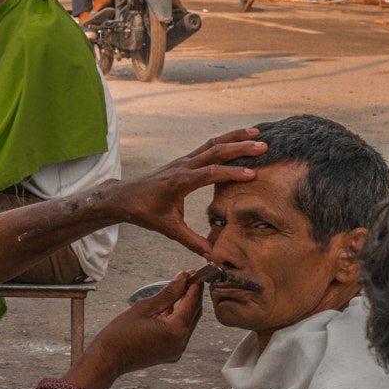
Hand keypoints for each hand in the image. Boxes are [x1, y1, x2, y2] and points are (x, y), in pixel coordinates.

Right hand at [65, 271, 206, 388]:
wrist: (106, 360)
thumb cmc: (119, 334)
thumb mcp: (144, 307)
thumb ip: (168, 293)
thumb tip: (183, 279)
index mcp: (176, 331)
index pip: (192, 302)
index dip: (194, 285)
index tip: (193, 271)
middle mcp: (181, 342)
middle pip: (194, 313)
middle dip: (193, 294)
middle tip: (189, 277)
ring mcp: (177, 350)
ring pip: (188, 322)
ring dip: (186, 305)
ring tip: (179, 288)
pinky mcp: (170, 353)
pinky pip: (179, 332)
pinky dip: (177, 318)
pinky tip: (170, 305)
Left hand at [102, 129, 267, 256]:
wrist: (126, 197)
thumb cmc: (145, 212)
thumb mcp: (168, 229)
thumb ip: (192, 241)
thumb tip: (212, 255)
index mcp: (180, 182)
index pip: (211, 173)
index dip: (232, 173)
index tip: (252, 174)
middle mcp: (183, 166)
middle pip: (215, 150)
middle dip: (240, 147)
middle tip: (263, 145)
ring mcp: (184, 161)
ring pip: (212, 144)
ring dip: (235, 137)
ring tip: (256, 133)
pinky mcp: (185, 161)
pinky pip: (207, 147)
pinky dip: (225, 141)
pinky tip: (238, 140)